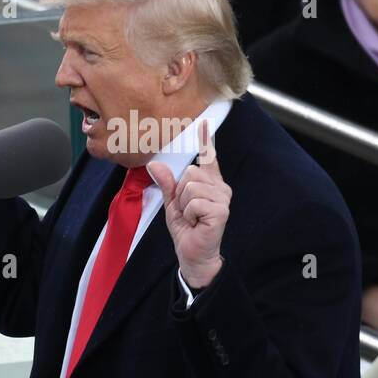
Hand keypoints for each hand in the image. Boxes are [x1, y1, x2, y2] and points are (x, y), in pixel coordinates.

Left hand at [149, 121, 229, 288]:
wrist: (193, 254)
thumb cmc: (187, 228)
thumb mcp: (172, 203)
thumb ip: (167, 183)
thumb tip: (154, 164)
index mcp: (210, 183)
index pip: (208, 158)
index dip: (206, 140)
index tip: (205, 123)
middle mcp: (220, 187)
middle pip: (190, 173)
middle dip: (180, 193)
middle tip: (187, 211)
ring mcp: (223, 198)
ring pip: (191, 186)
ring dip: (184, 205)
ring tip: (192, 218)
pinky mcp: (221, 210)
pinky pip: (194, 201)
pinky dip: (189, 213)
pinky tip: (197, 223)